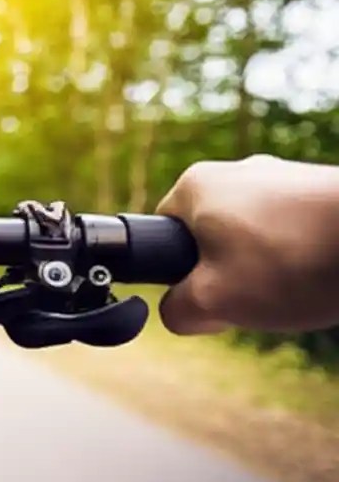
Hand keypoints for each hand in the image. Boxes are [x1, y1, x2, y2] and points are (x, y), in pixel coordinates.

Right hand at [156, 154, 338, 334]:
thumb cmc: (293, 262)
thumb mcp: (213, 302)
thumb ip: (177, 311)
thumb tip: (178, 311)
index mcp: (195, 186)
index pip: (161, 234)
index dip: (179, 274)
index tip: (210, 293)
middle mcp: (235, 171)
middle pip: (210, 237)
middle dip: (228, 273)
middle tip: (252, 296)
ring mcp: (282, 176)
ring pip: (254, 237)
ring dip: (268, 268)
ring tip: (294, 286)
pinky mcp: (319, 189)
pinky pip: (293, 232)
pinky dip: (301, 258)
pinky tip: (320, 274)